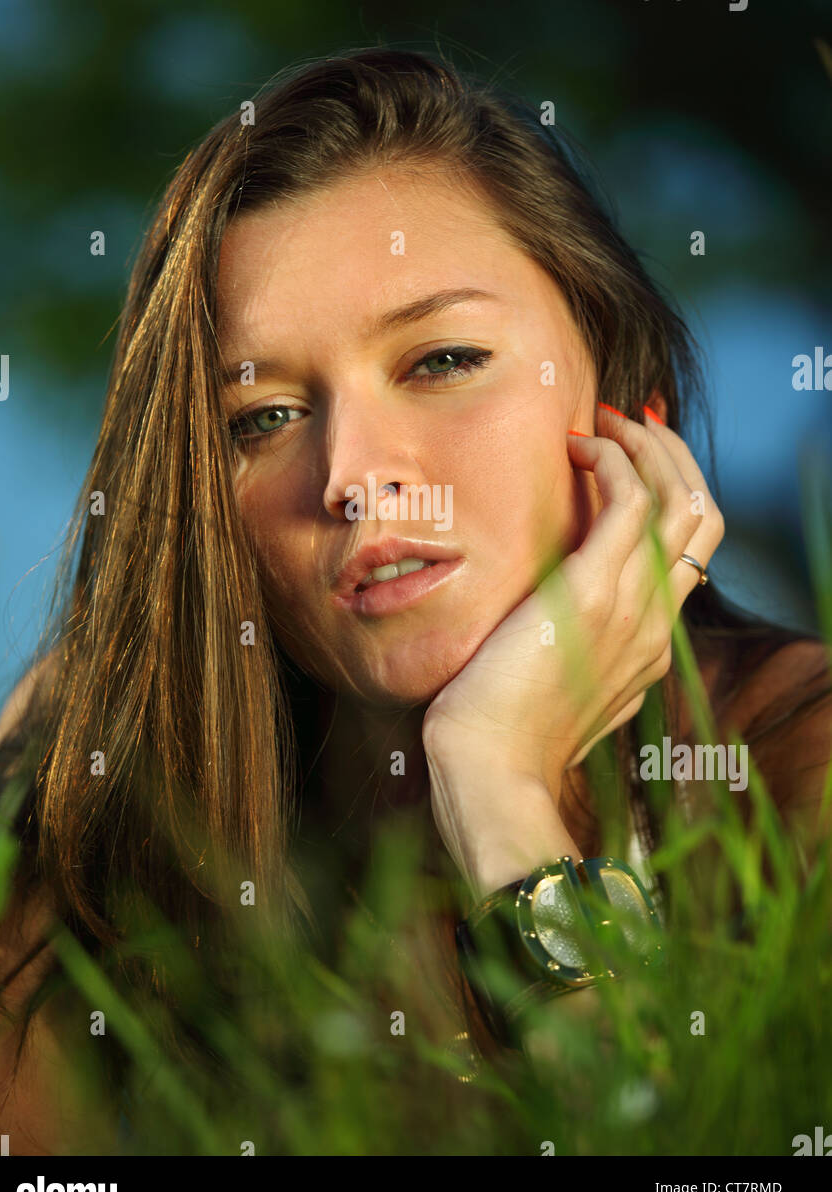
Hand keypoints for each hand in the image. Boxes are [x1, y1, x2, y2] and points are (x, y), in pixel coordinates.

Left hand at [422, 407, 723, 885]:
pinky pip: (632, 500)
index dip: (673, 493)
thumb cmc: (497, 736)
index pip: (688, 552)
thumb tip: (543, 620)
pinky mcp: (594, 591)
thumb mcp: (546, 690)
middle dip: (674, 457)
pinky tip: (576, 445)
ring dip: (647, 445)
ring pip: (682, 498)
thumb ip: (565, 652)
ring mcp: (633, 607)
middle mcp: (655, 623)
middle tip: (628, 423)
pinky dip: (614, 459)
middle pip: (704, 516)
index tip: (632, 458)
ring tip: (602, 421)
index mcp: (648, 647)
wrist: (487, 771)